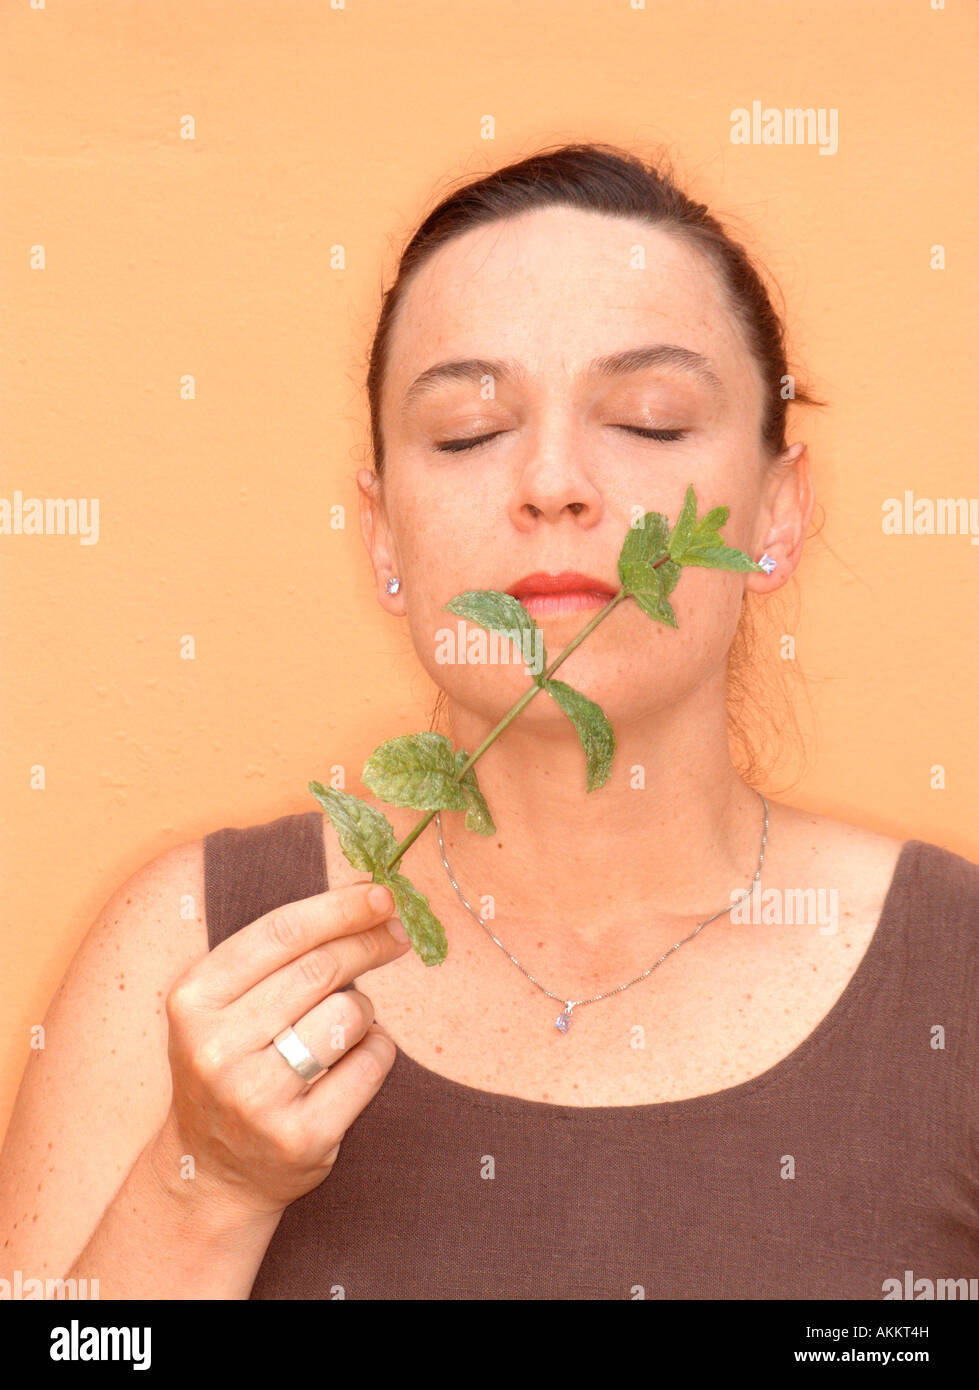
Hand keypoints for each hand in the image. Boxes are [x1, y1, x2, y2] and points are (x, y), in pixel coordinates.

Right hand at [153, 881, 409, 1216]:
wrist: (212, 1171)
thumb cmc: (234, 1063)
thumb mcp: (224, 1005)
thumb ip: (279, 954)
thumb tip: (368, 899)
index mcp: (193, 1000)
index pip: (280, 933)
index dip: (339, 908)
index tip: (381, 894)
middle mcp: (215, 1048)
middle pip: (320, 969)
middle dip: (367, 943)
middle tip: (396, 935)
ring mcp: (255, 1097)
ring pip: (347, 1015)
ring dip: (363, 1011)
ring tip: (345, 1025)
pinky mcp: (299, 1137)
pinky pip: (369, 1065)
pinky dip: (376, 1050)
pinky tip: (356, 1058)